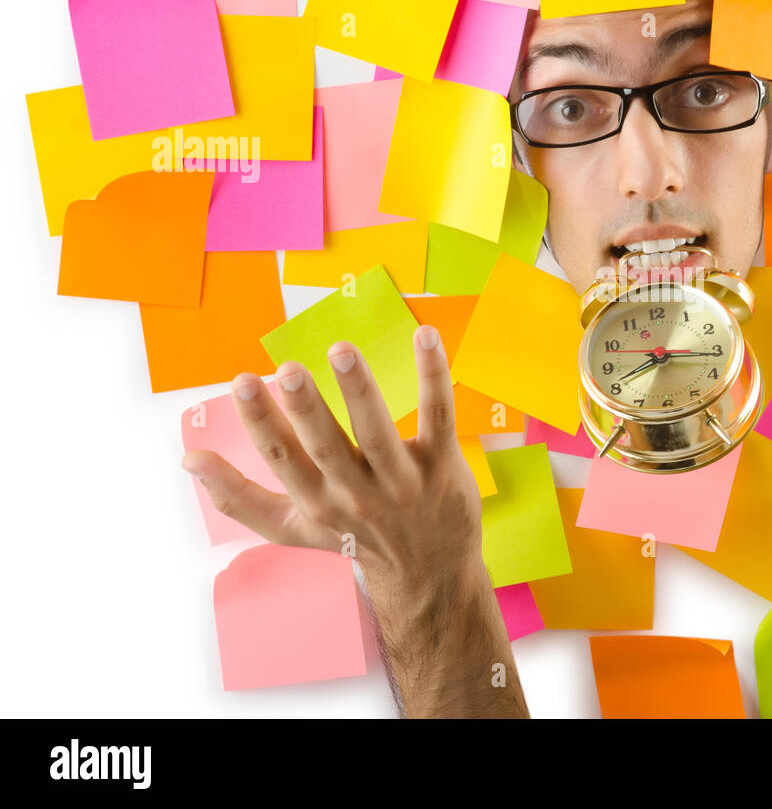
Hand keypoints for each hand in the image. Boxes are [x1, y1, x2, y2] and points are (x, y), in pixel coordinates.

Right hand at [180, 325, 484, 614]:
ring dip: (360, 391)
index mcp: (316, 503)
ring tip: (341, 350)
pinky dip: (433, 376)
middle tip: (287, 368)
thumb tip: (187, 460)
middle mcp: (357, 495)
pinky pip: (438, 416)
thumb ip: (240, 497)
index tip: (242, 380)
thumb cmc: (356, 539)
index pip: (282, 458)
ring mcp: (404, 482)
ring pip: (378, 433)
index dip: (261, 421)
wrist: (430, 577)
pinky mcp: (444, 466)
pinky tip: (424, 336)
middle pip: (326, 448)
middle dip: (305, 408)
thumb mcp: (294, 529)